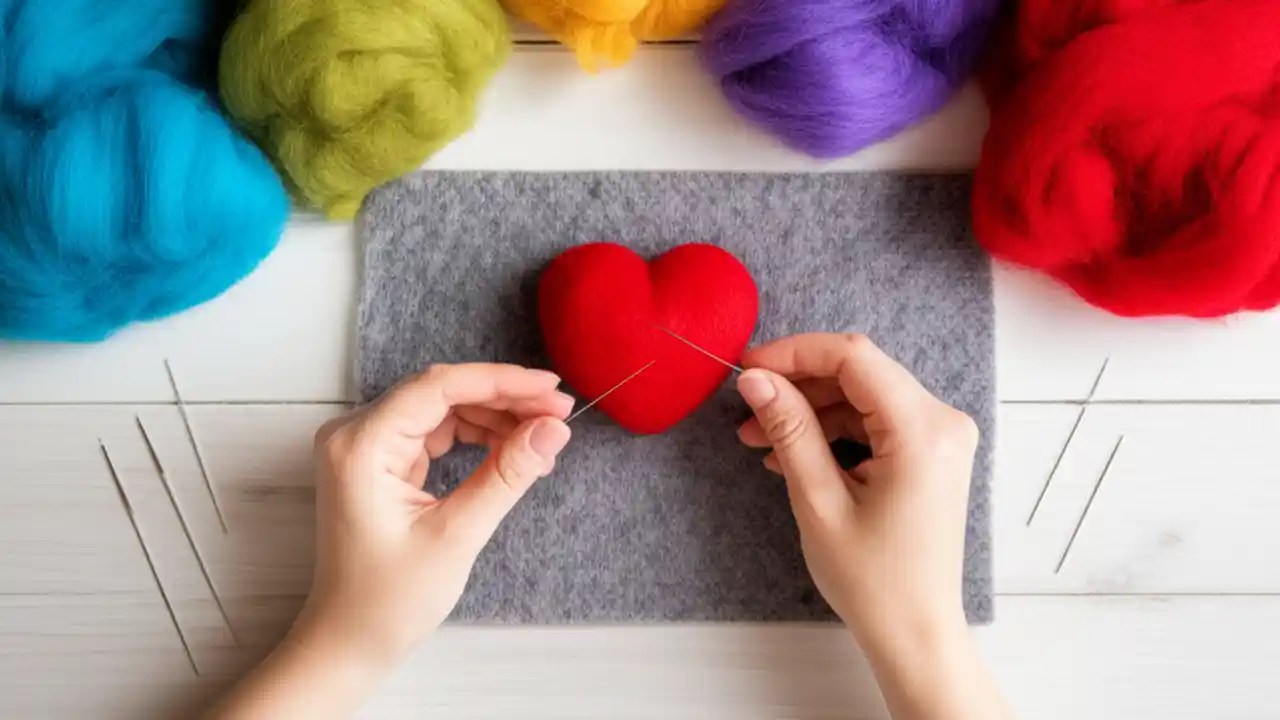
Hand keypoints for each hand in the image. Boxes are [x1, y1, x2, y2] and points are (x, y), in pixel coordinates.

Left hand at [301, 363, 573, 663]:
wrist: (348, 641)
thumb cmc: (387, 601)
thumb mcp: (457, 536)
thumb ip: (507, 474)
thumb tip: (553, 430)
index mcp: (361, 446)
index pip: (439, 388)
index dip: (501, 382)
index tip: (551, 389)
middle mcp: (356, 435)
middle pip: (442, 393)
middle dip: (504, 399)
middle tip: (558, 412)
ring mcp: (365, 446)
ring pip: (443, 409)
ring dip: (495, 418)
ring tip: (543, 438)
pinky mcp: (380, 460)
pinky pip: (435, 431)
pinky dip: (476, 436)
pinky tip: (512, 449)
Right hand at [734, 333, 976, 646]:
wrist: (915, 632)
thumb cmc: (873, 581)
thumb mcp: (819, 501)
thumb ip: (790, 430)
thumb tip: (756, 379)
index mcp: (923, 432)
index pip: (854, 358)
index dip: (795, 353)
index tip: (748, 367)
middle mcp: (942, 423)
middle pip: (860, 372)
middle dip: (799, 383)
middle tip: (747, 407)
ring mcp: (941, 437)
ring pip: (864, 395)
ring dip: (811, 410)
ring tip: (759, 440)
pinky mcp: (931, 452)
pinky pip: (876, 420)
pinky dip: (833, 430)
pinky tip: (791, 454)